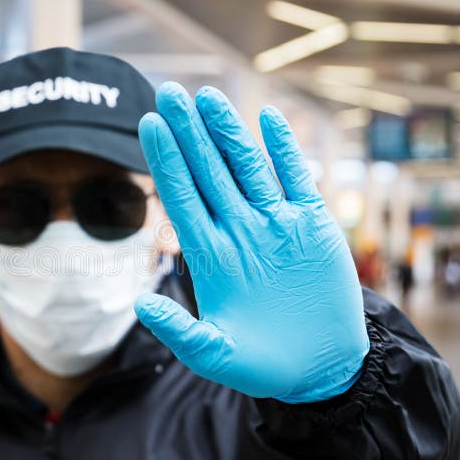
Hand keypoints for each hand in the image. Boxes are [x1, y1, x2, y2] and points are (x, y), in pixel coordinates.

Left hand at [135, 82, 368, 402]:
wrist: (321, 367)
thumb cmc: (263, 365)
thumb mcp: (215, 354)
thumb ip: (178, 330)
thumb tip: (139, 303)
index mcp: (211, 255)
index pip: (181, 197)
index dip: (166, 161)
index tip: (149, 124)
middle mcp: (239, 231)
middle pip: (208, 172)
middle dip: (189, 133)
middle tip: (168, 91)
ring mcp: (276, 225)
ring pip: (248, 167)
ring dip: (229, 131)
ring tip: (207, 96)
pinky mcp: (313, 226)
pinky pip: (297, 180)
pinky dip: (285, 150)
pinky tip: (270, 119)